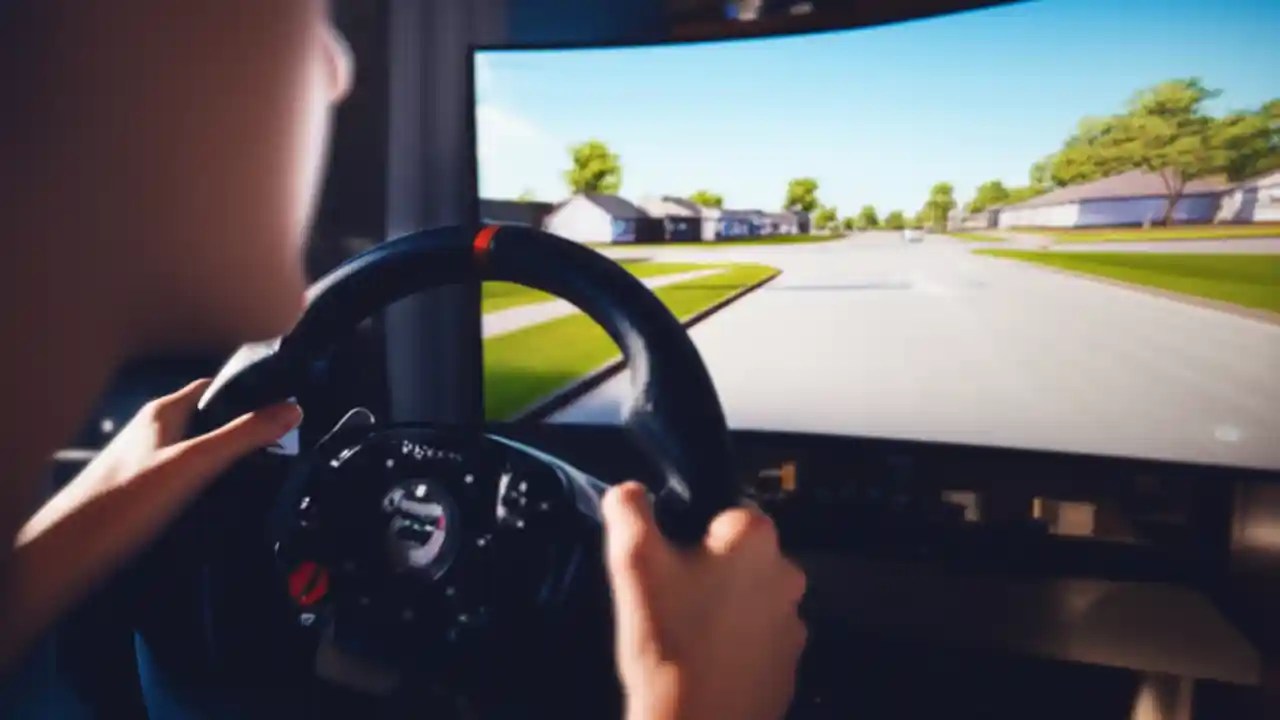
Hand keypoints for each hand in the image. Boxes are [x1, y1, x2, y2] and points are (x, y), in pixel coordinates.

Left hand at [1, 379, 300, 666]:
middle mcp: (153, 434)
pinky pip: (185, 483)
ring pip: (197, 455)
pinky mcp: (143, 496)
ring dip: (225, 464)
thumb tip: (290, 411)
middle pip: (208, 422)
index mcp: (163, 414)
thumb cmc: (121, 502)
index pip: (213, 387)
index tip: (280, 405)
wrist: (72, 552)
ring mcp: (146, 465)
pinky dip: (207, 490)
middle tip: (276, 448)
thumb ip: (244, 435)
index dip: (248, 392)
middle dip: (242, 433)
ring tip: (255, 479)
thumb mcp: (195, 463)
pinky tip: (220, 509)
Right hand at [602, 482, 807, 719]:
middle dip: (712, 571)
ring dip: (725, 609)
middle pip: (742, 557)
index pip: (728, 511)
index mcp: (755, 538)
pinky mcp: (789, 665)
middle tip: (674, 598)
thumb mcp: (633, 562)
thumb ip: (629, 511)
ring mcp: (793, 623)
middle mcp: (786, 574)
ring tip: (687, 634)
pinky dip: (737, 646)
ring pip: (751, 599)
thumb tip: (629, 492)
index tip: (671, 561)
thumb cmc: (668, 639)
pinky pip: (759, 641)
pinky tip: (705, 660)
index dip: (695, 533)